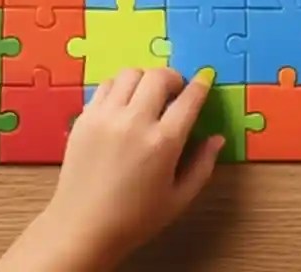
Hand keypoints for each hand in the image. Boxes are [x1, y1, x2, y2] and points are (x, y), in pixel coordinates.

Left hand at [0, 69, 222, 271]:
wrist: (83, 227)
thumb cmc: (135, 219)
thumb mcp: (179, 198)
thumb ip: (202, 165)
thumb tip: (217, 138)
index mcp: (163, 142)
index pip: (189, 99)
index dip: (201, 84)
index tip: (204, 79)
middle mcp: (134, 121)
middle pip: (158, 76)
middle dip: (173, 78)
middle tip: (175, 92)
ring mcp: (105, 116)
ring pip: (130, 73)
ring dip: (145, 79)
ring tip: (147, 96)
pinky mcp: (84, 117)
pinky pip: (105, 86)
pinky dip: (119, 87)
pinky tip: (123, 105)